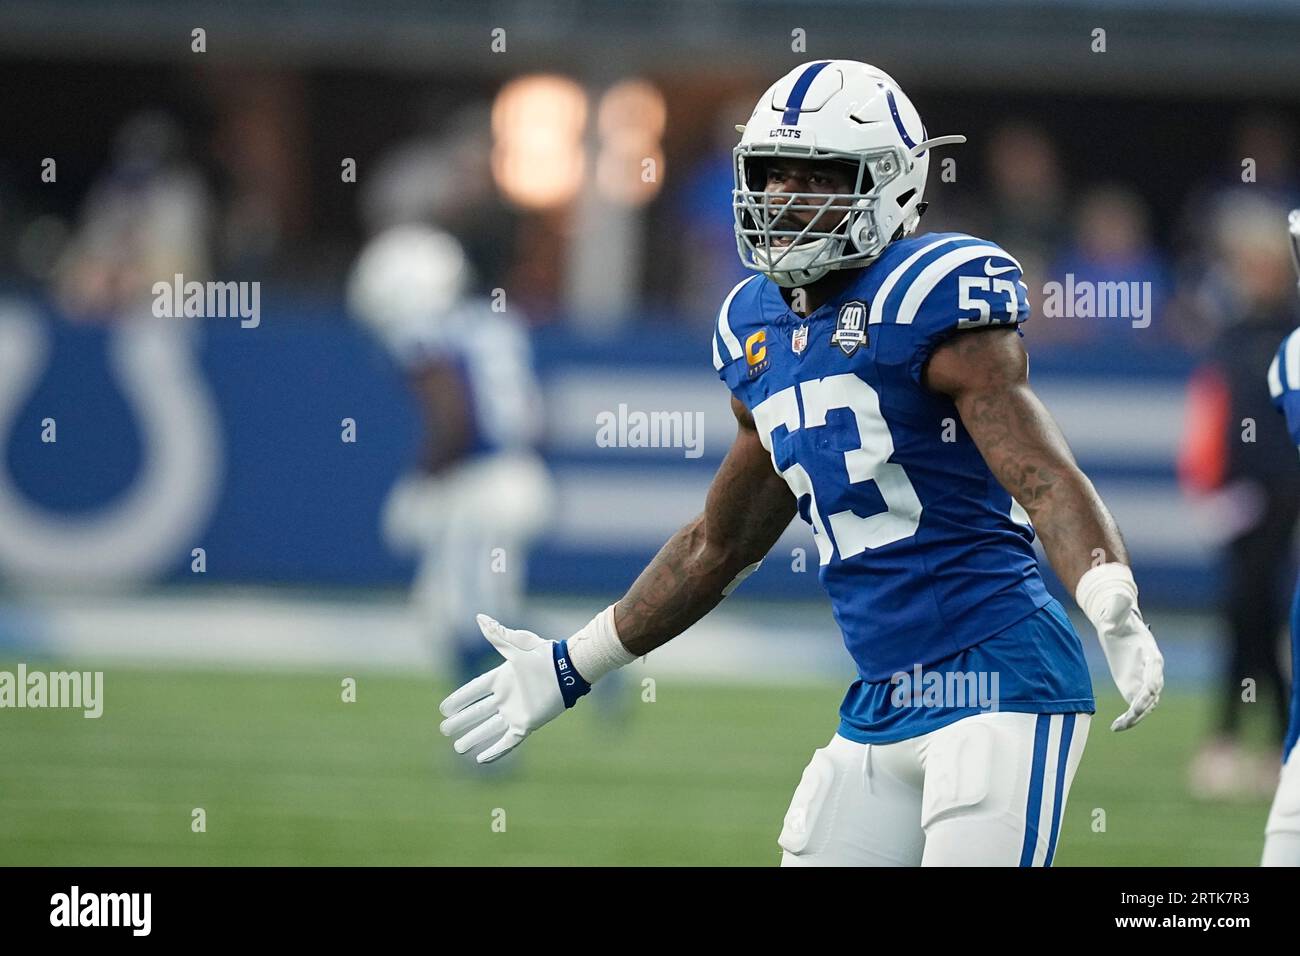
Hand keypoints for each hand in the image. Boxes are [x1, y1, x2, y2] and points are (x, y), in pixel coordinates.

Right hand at [438, 615, 567, 762]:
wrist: (567, 669)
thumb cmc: (543, 654)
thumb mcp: (517, 644)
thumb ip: (497, 635)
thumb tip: (479, 617)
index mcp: (501, 679)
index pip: (474, 690)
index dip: (459, 699)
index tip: (443, 708)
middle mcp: (506, 697)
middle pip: (477, 712)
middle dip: (461, 722)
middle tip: (444, 730)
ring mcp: (516, 712)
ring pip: (489, 728)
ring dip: (474, 738)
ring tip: (458, 747)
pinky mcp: (527, 724)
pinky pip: (508, 741)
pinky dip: (496, 751)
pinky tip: (482, 759)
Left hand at [1093, 591, 1163, 731]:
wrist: (1116, 628)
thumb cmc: (1117, 621)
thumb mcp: (1114, 616)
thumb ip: (1117, 610)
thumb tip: (1119, 595)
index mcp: (1151, 654)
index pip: (1155, 671)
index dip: (1152, 683)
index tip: (1147, 693)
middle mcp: (1152, 672)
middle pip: (1154, 691)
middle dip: (1145, 702)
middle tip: (1132, 712)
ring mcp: (1144, 683)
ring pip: (1147, 705)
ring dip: (1136, 716)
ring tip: (1120, 725)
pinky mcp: (1134, 691)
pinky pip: (1135, 710)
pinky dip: (1128, 720)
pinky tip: (1115, 728)